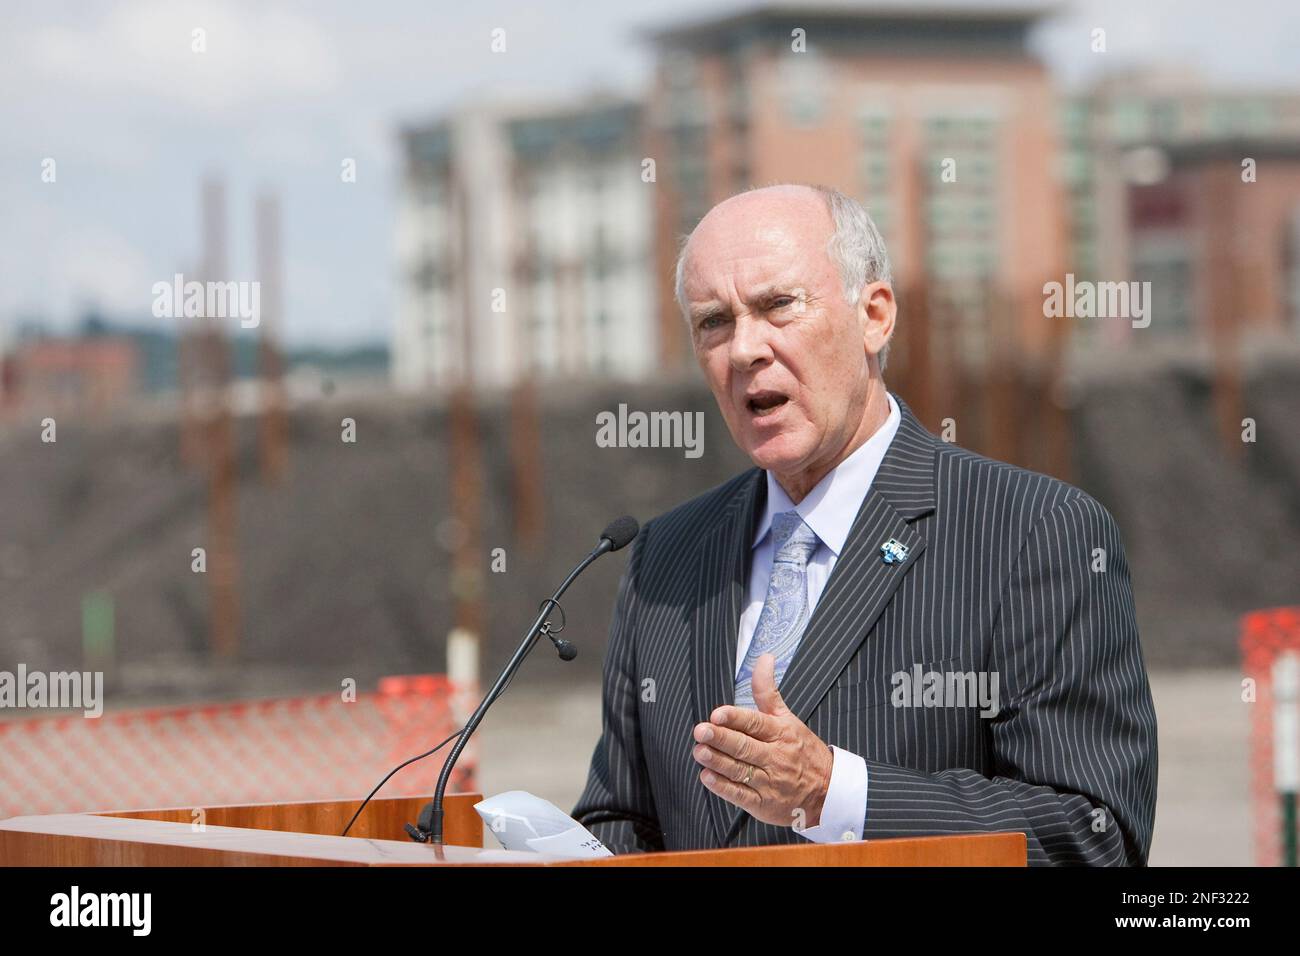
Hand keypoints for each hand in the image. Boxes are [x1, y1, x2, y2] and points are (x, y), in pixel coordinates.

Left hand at [692, 653, 834, 829]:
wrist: (828, 791)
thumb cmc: (802, 750)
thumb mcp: (788, 718)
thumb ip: (768, 690)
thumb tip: (763, 658)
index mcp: (781, 733)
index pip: (755, 723)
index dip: (735, 718)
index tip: (717, 714)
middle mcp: (775, 756)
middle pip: (745, 746)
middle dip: (721, 738)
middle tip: (701, 731)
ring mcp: (770, 782)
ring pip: (740, 770)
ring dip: (717, 761)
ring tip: (699, 751)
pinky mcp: (764, 804)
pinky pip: (741, 795)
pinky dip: (723, 787)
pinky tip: (708, 777)